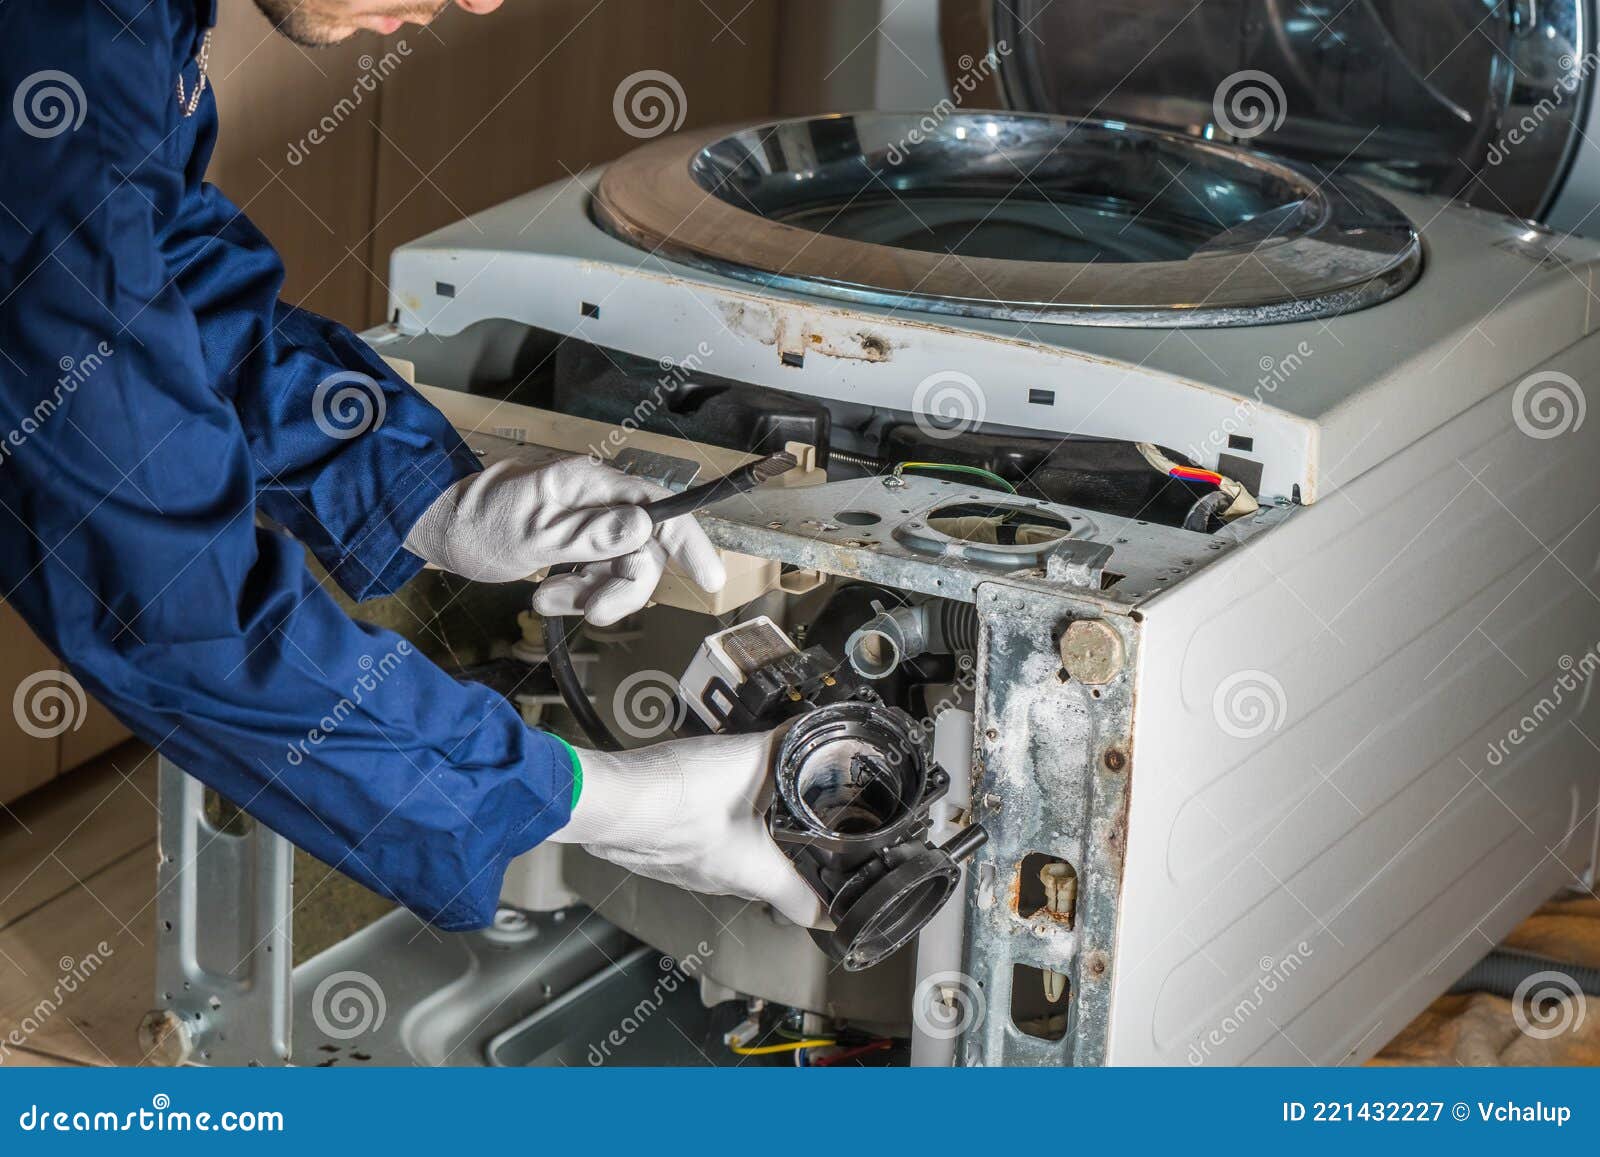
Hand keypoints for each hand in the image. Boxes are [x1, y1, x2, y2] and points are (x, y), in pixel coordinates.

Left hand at [405, 457, 725, 623]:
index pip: (658, 510)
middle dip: (620, 588)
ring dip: (592, 595)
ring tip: (547, 601)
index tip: (712, 579)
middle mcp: (598, 501)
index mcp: (591, 485)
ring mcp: (588, 525)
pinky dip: (577, 595)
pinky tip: (546, 599)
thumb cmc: (474, 520)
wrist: (436, 528)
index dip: (690, 542)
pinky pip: (596, 577)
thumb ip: (588, 534)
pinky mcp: (576, 546)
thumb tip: (642, 530)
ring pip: (621, 570)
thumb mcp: (529, 533)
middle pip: (644, 551)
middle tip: (589, 613)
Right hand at [549, 731, 826, 928]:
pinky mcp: (662, 857)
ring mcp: (689, 874)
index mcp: (757, 873)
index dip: (835, 906)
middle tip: (810, 832)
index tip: (849, 897)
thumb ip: (786, 745)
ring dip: (749, 842)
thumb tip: (814, 731)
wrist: (607, 799)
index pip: (810, 911)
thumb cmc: (677, 794)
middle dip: (792, 861)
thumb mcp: (747, 760)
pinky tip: (708, 799)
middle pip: (772, 884)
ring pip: (733, 866)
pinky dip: (712, 830)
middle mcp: (724, 883)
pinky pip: (700, 851)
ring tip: (760, 806)